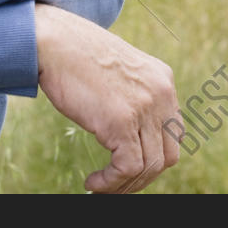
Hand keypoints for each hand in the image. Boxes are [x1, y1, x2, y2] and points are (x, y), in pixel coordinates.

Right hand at [34, 3, 180, 192]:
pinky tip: (92, 181)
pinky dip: (111, 182)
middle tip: (117, 183)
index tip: (129, 167)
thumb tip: (130, 132)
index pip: (174, 132)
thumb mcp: (119, 72)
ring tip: (101, 186)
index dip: (154, 156)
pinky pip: (128, 167)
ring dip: (125, 185)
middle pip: (168, 154)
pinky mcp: (121, 121)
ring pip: (150, 166)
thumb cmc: (76, 56)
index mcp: (162, 80)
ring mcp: (144, 107)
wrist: (53, 41)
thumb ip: (134, 95)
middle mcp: (161, 93)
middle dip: (144, 176)